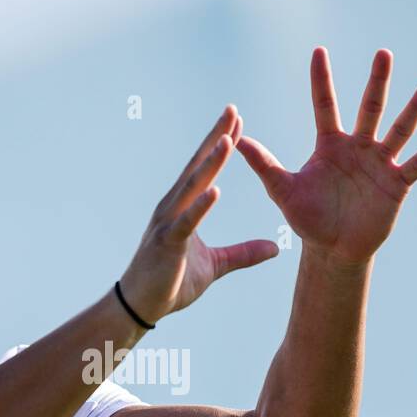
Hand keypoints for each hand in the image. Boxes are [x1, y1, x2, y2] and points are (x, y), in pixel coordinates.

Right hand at [119, 105, 279, 323]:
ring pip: (193, 188)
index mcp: (183, 208)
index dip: (221, 145)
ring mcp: (168, 223)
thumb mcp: (216, 266)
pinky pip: (187, 222)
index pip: (205, 169)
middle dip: (216, 138)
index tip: (238, 120)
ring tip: (227, 140)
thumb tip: (275, 248)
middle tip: (232, 110)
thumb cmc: (171, 283)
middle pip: (198, 167)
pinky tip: (215, 190)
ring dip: (210, 164)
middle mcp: (173, 207)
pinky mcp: (167, 243)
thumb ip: (243, 254)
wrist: (141, 306)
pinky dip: (200, 206)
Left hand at [237, 47, 416, 263]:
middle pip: (368, 108)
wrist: (334, 250)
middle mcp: (357, 147)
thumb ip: (265, 166)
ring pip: (398, 129)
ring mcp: (380, 163)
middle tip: (383, 53)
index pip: (325, 105)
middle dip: (376, 82)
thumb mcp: (284, 192)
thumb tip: (238, 142)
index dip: (321, 80)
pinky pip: (416, 164)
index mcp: (330, 144)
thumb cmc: (308, 219)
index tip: (318, 51)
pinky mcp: (396, 184)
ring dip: (414, 108)